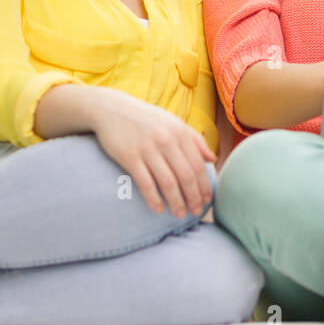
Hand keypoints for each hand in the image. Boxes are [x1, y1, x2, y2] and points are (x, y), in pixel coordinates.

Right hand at [88, 87, 216, 217]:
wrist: (111, 109)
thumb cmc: (146, 119)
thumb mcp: (173, 123)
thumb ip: (195, 140)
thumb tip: (212, 159)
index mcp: (180, 132)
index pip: (198, 164)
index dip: (204, 185)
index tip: (207, 200)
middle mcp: (167, 140)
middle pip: (186, 175)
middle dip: (193, 197)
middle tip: (196, 212)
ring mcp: (148, 148)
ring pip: (168, 182)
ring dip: (176, 202)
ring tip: (179, 215)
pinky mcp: (129, 156)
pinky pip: (145, 182)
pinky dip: (153, 198)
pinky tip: (158, 210)